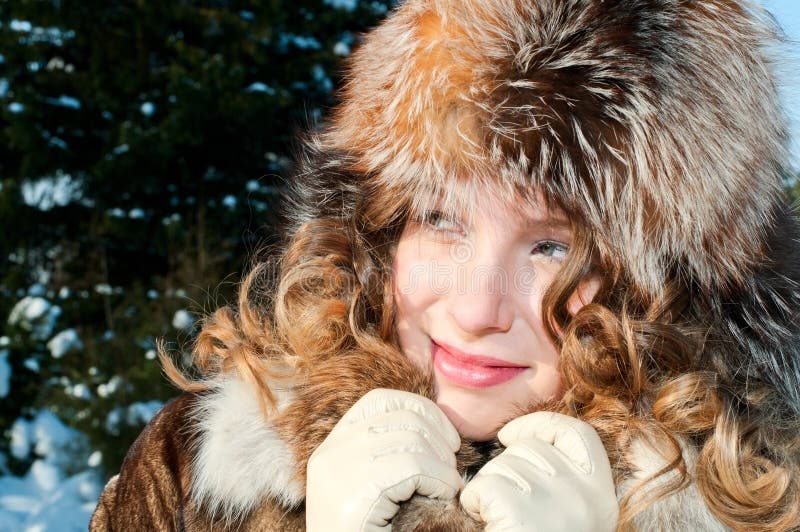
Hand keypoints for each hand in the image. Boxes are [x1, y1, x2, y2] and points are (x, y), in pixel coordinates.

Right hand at [306, 389, 463, 530]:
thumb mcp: (372, 485)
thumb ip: (388, 452)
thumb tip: (438, 425)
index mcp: (332, 446)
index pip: (380, 401)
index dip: (421, 410)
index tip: (445, 438)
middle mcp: (331, 452)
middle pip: (401, 417)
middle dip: (439, 438)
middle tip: (450, 468)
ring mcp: (339, 471)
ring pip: (412, 440)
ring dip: (442, 464)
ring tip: (446, 486)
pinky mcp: (355, 493)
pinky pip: (414, 467)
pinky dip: (439, 480)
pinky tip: (441, 496)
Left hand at [460, 412, 617, 531]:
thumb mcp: (567, 513)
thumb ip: (560, 479)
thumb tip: (518, 436)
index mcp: (602, 499)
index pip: (578, 435)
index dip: (542, 426)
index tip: (512, 436)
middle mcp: (586, 498)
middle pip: (530, 449)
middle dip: (505, 470)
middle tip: (509, 511)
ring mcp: (556, 504)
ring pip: (501, 466)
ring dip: (489, 490)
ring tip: (503, 524)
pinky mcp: (521, 514)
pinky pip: (482, 487)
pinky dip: (475, 504)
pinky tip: (490, 527)